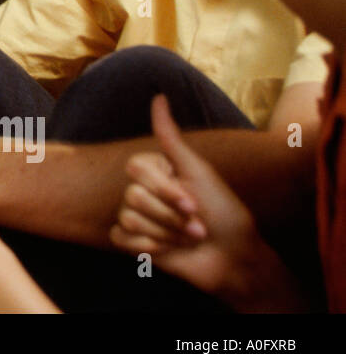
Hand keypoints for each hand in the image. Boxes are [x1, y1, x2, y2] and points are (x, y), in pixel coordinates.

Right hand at [109, 95, 302, 309]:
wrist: (233, 257)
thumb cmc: (223, 212)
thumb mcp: (198, 171)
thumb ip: (170, 136)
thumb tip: (158, 96)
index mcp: (155, 170)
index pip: (136, 169)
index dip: (165, 189)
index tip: (193, 202)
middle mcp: (142, 190)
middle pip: (133, 196)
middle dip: (170, 216)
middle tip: (196, 225)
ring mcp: (135, 215)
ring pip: (128, 218)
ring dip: (166, 234)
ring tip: (188, 238)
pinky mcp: (131, 242)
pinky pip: (121, 238)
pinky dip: (149, 246)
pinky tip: (168, 250)